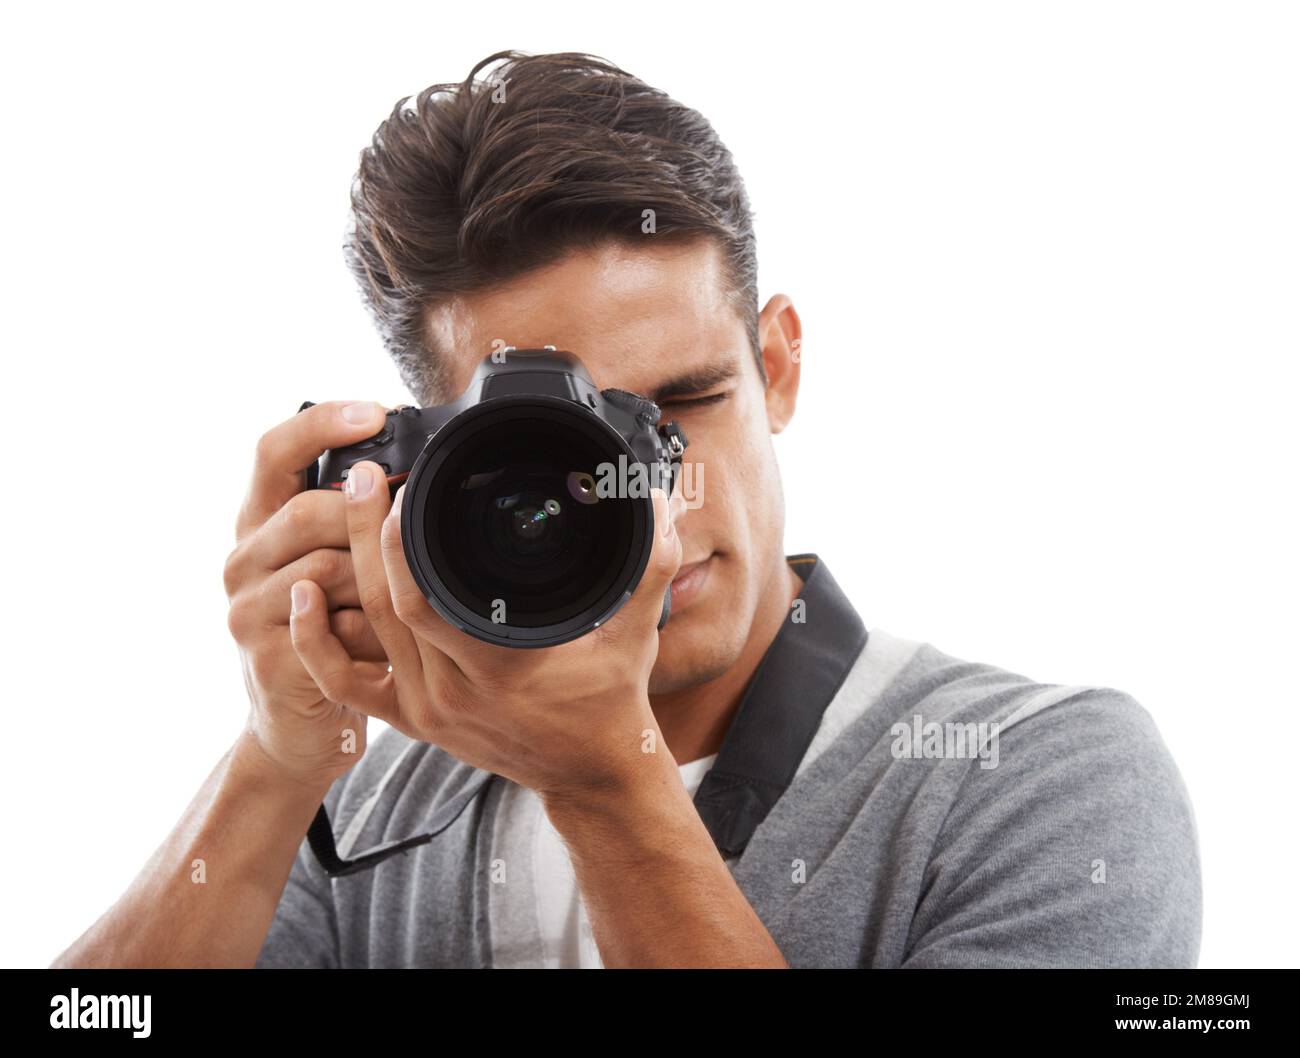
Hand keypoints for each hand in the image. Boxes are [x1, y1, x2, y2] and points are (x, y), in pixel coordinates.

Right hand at [223, 402, 392, 789]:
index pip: (274, 451)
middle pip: (309, 511)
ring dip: (378, 580)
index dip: (322, 424)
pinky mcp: (267, 657)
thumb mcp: (338, 564)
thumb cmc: (331, 631)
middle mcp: (243, 559)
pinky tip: (391, 639)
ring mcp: (246, 610)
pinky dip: (372, 632)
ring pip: (328, 569)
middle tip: (414, 524)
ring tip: (405, 595)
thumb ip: (354, 519)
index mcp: (259, 523)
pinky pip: (334, 629)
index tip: (375, 411)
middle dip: (367, 516)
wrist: (297, 723)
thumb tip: (416, 473)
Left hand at [286, 459, 684, 799]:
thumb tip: (660, 504)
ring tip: (338, 510)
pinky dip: (316, 643)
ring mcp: (426, 710)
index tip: (400, 488)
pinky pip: (348, 683)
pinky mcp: (413, 721)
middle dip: (365, 532)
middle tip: (362, 476)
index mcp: (499, 667)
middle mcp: (451, 692)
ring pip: (364, 632)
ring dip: (346, 568)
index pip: (422, 598)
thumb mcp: (636, 633)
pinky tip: (302, 598)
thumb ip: (648, 567)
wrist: (592, 774)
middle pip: (383, 604)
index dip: (400, 541)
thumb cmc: (611, 704)